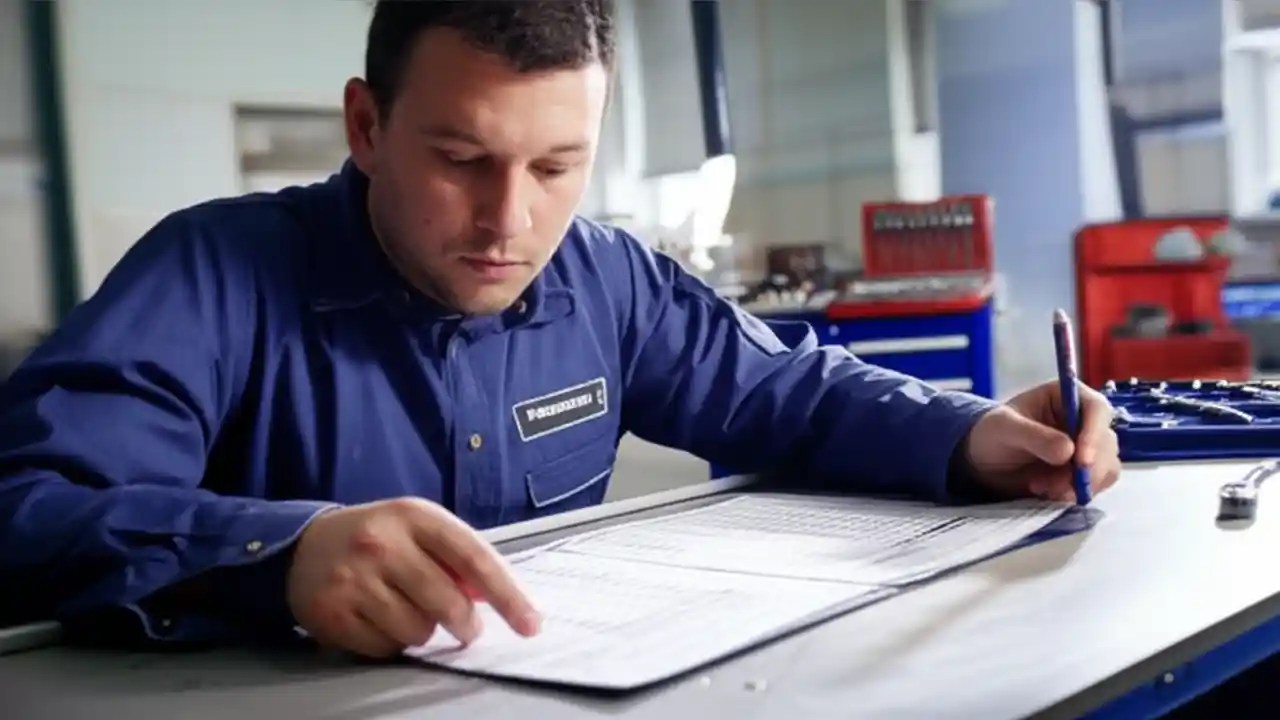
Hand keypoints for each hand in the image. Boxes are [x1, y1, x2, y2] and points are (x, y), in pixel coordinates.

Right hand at [286, 497, 540, 657]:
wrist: (303, 546)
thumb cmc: (378, 538)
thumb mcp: (418, 529)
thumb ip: (458, 557)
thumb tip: (496, 597)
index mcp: (414, 516)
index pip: (474, 558)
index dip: (507, 594)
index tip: (531, 622)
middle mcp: (382, 544)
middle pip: (448, 604)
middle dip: (465, 624)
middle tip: (465, 627)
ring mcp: (353, 579)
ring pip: (418, 632)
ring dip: (423, 631)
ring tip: (405, 610)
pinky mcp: (332, 613)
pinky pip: (386, 649)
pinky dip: (391, 642)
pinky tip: (378, 620)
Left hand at [959, 379, 1120, 501]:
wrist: (984, 462)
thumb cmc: (992, 434)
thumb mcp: (1003, 429)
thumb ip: (1033, 436)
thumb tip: (1068, 451)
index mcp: (1067, 396)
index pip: (1097, 408)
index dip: (1094, 433)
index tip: (1081, 460)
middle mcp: (1084, 420)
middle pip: (1107, 442)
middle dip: (1086, 468)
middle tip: (1056, 486)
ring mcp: (1087, 447)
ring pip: (1106, 466)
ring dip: (1079, 484)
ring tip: (1040, 488)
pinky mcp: (1085, 471)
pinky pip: (1096, 484)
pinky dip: (1077, 493)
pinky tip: (1047, 493)